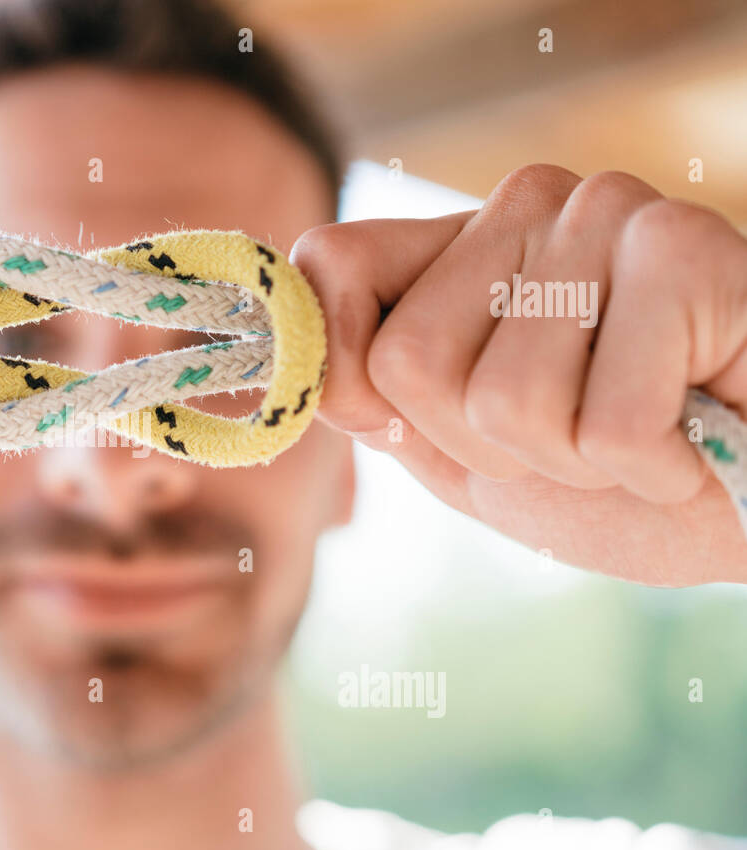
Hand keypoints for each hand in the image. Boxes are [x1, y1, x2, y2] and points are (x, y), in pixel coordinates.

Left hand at [293, 165, 746, 585]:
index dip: (342, 369)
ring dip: (575, 462)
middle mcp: (527, 206)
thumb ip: (379, 398)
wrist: (745, 504)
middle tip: (575, 438)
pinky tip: (691, 435)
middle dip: (489, 446)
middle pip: (408, 363)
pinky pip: (602, 424)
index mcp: (460, 248)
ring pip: (503, 400)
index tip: (404, 425)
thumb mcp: (465, 447)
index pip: (330, 264)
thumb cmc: (613, 478)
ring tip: (638, 434)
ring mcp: (607, 215)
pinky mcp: (688, 251)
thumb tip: (287, 359)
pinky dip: (650, 470)